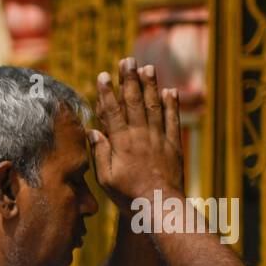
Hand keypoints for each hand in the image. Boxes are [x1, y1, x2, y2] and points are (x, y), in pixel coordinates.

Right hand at [91, 58, 184, 211]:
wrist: (159, 205)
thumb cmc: (128, 195)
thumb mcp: (105, 178)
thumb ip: (99, 153)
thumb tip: (93, 131)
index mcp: (121, 143)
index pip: (112, 112)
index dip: (107, 93)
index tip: (103, 75)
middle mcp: (140, 136)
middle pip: (134, 102)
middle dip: (129, 79)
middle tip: (127, 60)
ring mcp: (158, 138)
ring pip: (154, 106)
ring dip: (150, 85)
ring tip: (147, 67)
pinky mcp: (173, 145)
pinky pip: (173, 120)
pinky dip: (172, 104)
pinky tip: (170, 90)